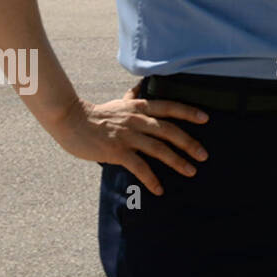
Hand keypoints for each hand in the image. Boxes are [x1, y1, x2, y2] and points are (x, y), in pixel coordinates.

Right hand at [46, 86, 208, 196]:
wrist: (70, 121)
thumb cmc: (96, 114)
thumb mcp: (119, 103)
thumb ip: (133, 97)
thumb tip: (141, 87)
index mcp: (140, 107)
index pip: (170, 107)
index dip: (188, 112)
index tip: (206, 118)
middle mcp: (137, 120)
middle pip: (169, 130)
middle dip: (189, 143)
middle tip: (204, 155)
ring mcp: (127, 136)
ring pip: (158, 149)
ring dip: (177, 161)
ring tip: (191, 171)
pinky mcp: (116, 151)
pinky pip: (139, 167)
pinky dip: (151, 179)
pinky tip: (159, 189)